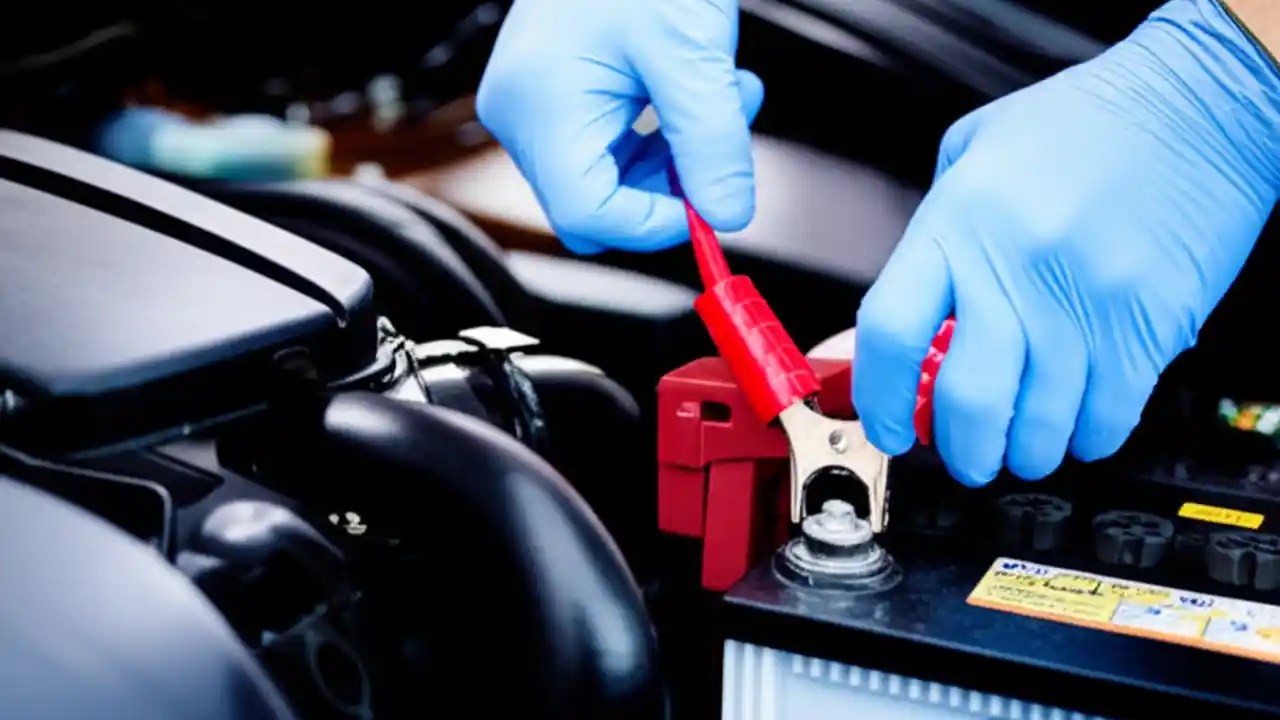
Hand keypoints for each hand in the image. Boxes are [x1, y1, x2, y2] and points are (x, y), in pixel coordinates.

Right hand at [477, 0, 762, 253]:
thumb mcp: (691, 51)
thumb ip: (712, 142)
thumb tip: (727, 214)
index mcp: (539, 106)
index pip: (590, 213)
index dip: (657, 221)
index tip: (711, 201)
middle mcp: (521, 115)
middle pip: (596, 205)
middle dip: (669, 185)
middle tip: (720, 144)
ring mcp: (532, 106)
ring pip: (607, 179)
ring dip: (675, 156)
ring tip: (721, 98)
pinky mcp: (551, 96)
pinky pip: (605, 146)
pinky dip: (658, 134)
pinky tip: (692, 92)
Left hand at [854, 0, 1279, 484]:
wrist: (1198, 105)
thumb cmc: (1086, 122)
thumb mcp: (975, 150)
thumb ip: (937, 227)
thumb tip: (916, 305)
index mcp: (958, 224)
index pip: (890, 331)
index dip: (879, 397)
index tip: (887, 423)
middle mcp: (1015, 268)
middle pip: (969, 402)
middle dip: (961, 452)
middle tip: (964, 456)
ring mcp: (1084, 302)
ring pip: (1040, 424)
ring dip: (1025, 453)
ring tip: (1023, 446)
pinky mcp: (1145, 326)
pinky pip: (1107, 417)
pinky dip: (1086, 438)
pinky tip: (1079, 426)